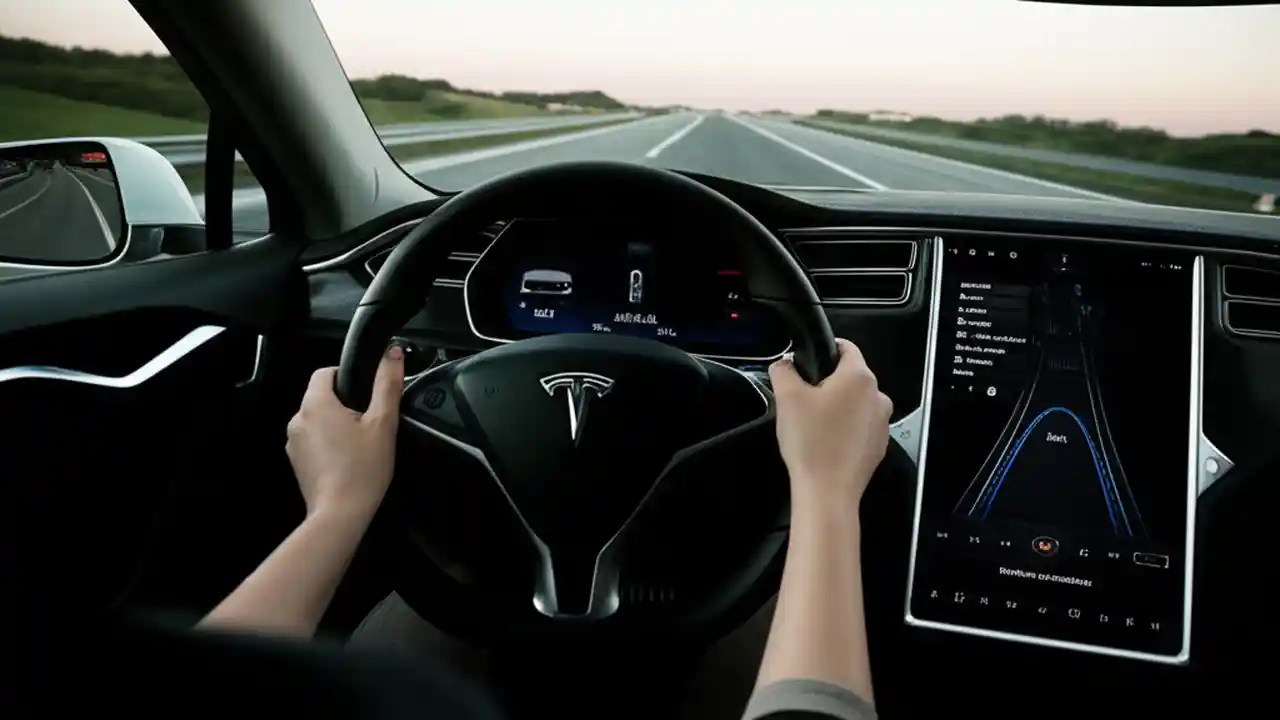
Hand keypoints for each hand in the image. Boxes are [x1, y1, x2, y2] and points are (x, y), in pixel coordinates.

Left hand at [285, 345, 404, 517]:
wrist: (340, 515)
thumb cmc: (363, 468)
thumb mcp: (383, 423)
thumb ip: (387, 384)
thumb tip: (393, 353)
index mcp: (315, 404)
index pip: (325, 372)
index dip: (347, 375)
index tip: (368, 394)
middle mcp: (298, 419)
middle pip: (321, 397)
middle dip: (344, 404)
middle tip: (370, 423)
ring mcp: (293, 442)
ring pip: (317, 420)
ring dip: (335, 425)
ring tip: (360, 445)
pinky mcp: (295, 462)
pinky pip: (313, 441)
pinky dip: (328, 444)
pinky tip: (347, 461)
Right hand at [769, 339, 892, 510]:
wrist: (828, 492)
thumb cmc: (810, 440)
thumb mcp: (787, 397)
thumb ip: (783, 370)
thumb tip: (785, 364)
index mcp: (859, 377)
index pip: (846, 347)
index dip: (825, 349)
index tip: (806, 363)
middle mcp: (878, 396)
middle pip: (850, 377)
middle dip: (827, 384)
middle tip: (802, 400)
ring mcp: (882, 423)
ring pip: (856, 403)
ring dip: (837, 407)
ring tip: (812, 425)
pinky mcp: (879, 446)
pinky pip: (860, 427)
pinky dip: (845, 429)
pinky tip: (826, 443)